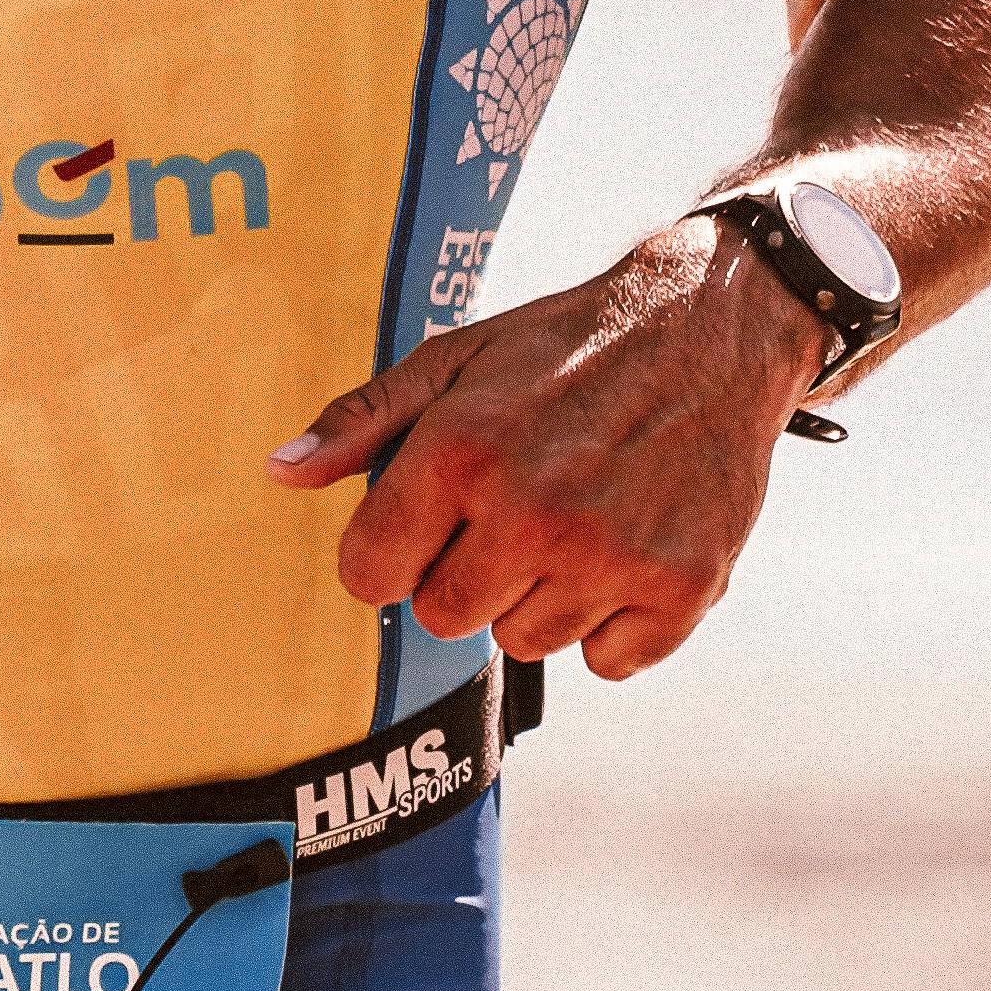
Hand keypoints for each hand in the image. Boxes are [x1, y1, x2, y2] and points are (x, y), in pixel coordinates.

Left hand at [260, 214, 826, 678]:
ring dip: (540, 596)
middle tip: (514, 510)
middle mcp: (532, 509)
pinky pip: (607, 662)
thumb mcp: (454, 360)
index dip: (390, 551)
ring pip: (525, 643)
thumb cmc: (565, 348)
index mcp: (462, 450)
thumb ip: (362, 423)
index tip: (427, 522)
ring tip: (576, 518)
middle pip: (444, 617)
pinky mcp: (680, 587)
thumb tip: (280, 476)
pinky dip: (614, 622)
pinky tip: (626, 548)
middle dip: (464, 573)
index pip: (369, 574)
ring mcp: (610, 555)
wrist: (709, 329)